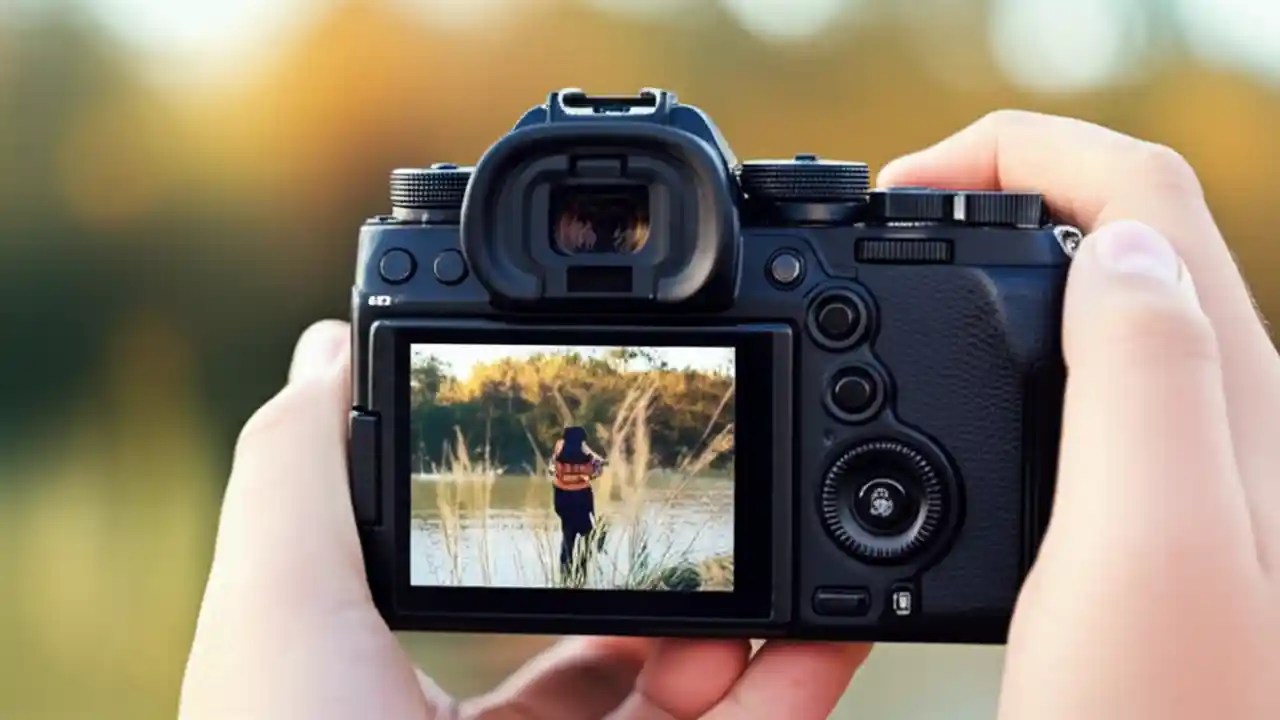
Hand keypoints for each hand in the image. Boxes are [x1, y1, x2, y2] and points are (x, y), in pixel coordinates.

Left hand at [179, 321, 869, 719]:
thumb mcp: (279, 608)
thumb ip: (301, 469)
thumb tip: (327, 349)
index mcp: (392, 695)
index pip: (487, 600)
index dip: (563, 536)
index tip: (620, 474)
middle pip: (606, 660)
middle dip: (680, 593)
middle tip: (729, 528)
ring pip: (686, 711)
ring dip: (754, 640)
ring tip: (795, 571)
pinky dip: (792, 700)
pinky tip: (830, 642)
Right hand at [881, 111, 1279, 718]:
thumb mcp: (1153, 550)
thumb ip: (1145, 376)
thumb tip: (1111, 242)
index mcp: (1225, 399)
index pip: (1136, 194)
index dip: (1016, 153)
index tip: (899, 191)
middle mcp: (1219, 425)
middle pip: (1118, 236)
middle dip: (997, 195)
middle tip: (885, 229)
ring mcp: (1180, 480)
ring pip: (1092, 315)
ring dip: (993, 274)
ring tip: (896, 298)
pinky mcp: (1137, 536)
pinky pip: (1069, 404)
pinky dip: (992, 369)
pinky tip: (937, 426)